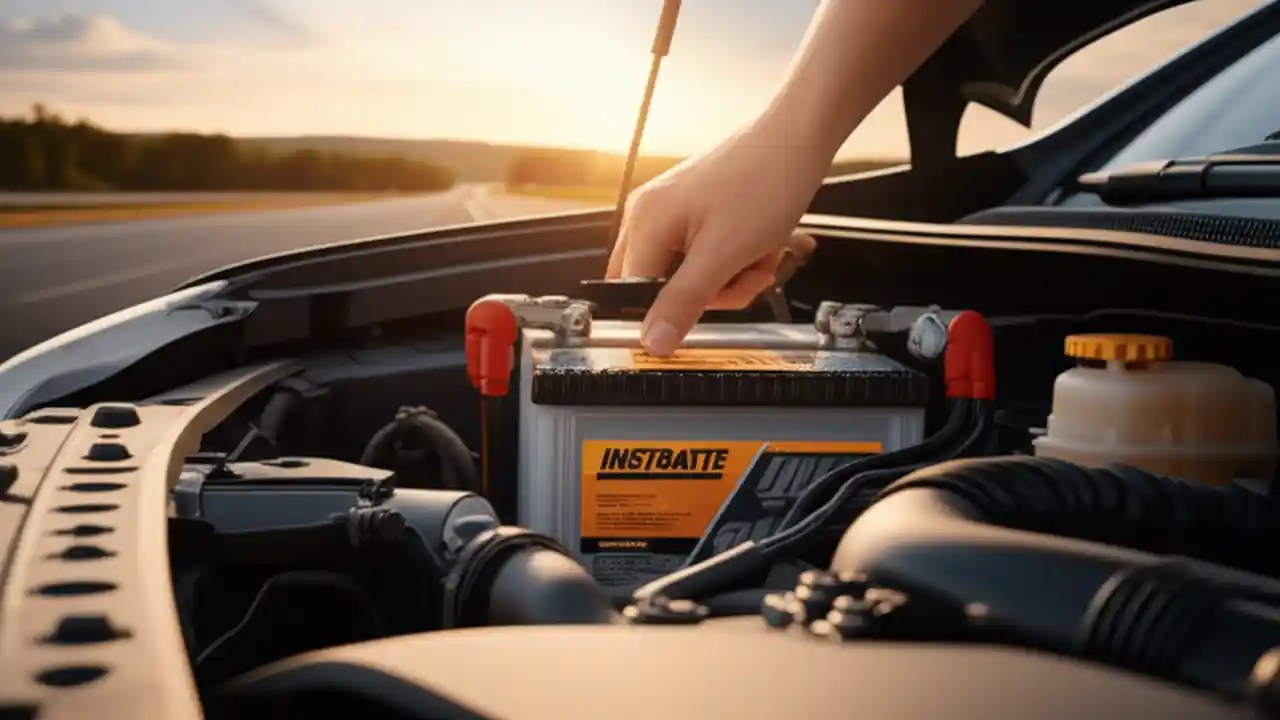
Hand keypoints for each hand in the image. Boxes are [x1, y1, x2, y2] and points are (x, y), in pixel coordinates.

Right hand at [606, 121, 822, 355]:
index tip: (706, 311)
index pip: (634, 293)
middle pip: (660, 286)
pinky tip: (758, 247)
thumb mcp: (723, 256)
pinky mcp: (695, 209)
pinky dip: (734, 259)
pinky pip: (703, 255)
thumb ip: (683, 302)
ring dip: (729, 277)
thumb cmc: (764, 182)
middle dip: (709, 293)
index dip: (671, 311)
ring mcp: (672, 210)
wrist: (798, 139)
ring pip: (688, 274)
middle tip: (742, 279)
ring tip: (759, 258)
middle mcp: (649, 214)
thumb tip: (652, 341)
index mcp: (645, 223)